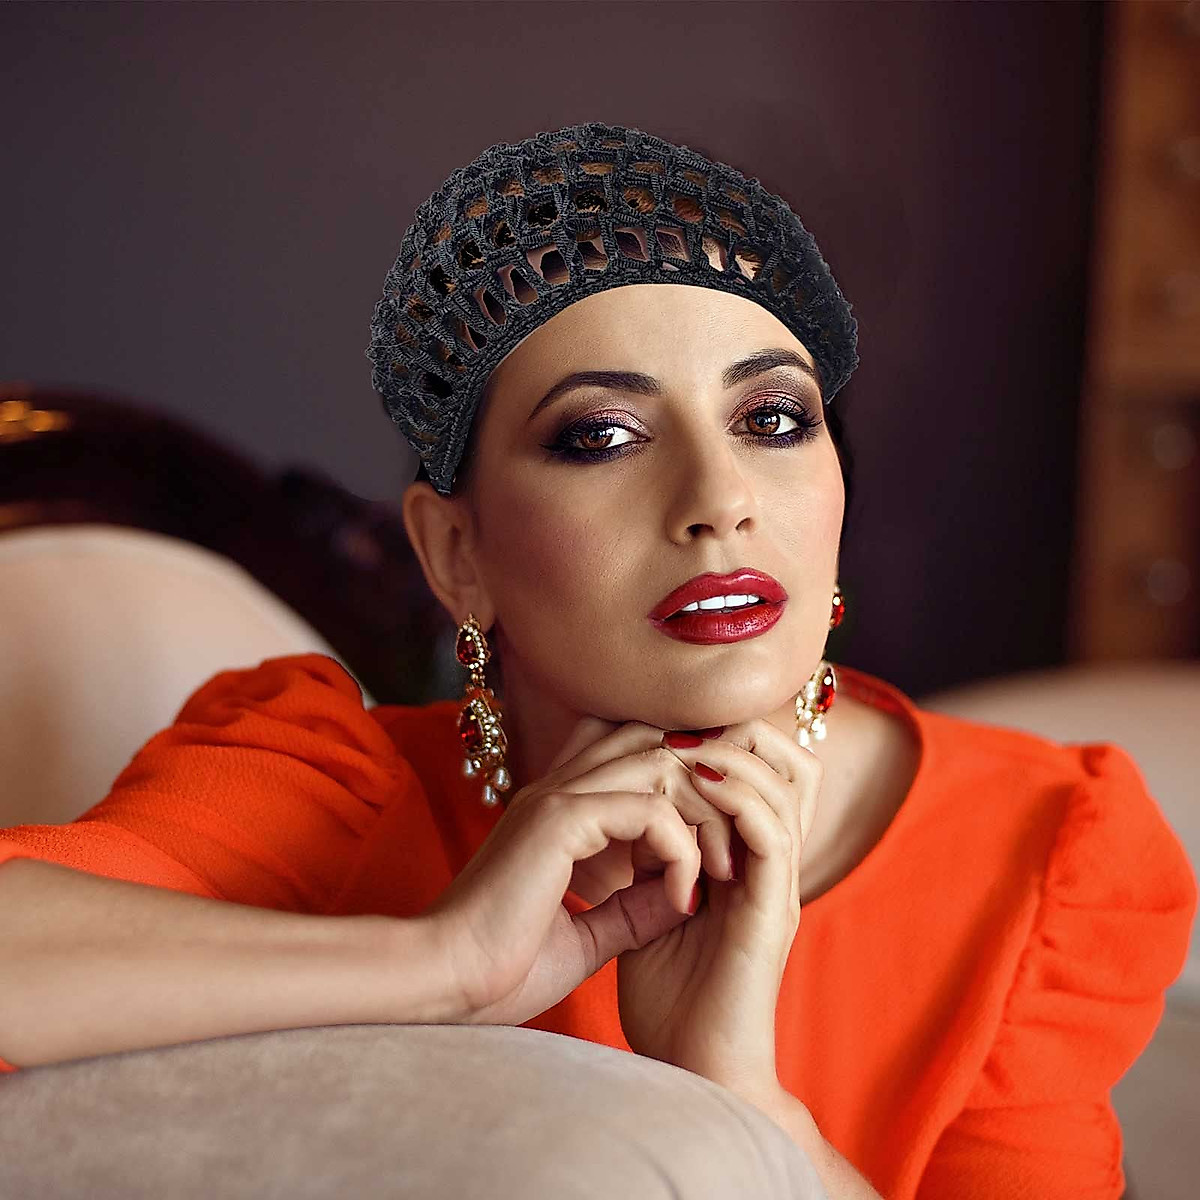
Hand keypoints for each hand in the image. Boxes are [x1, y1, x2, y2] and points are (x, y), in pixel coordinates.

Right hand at [421, 716, 736, 1027]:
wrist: (447, 984)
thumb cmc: (503, 968)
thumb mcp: (589, 932)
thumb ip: (633, 906)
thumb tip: (685, 894)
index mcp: (559, 808)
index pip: (638, 754)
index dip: (686, 789)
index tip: (711, 856)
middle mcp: (558, 788)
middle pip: (658, 742)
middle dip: (708, 790)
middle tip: (730, 855)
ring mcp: (556, 795)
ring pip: (663, 763)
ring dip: (704, 816)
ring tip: (718, 873)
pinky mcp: (560, 818)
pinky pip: (651, 810)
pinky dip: (681, 850)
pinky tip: (683, 896)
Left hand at [616, 719, 821, 1099]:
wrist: (687, 1073)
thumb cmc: (667, 1001)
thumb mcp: (650, 907)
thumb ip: (652, 856)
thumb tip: (628, 804)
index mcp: (748, 862)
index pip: (762, 774)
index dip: (723, 737)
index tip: (662, 726)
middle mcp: (772, 867)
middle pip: (793, 766)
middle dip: (741, 731)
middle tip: (681, 724)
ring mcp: (776, 886)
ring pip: (786, 787)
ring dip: (733, 754)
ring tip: (682, 745)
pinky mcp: (772, 910)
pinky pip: (771, 830)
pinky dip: (737, 795)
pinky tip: (694, 780)